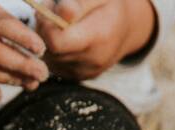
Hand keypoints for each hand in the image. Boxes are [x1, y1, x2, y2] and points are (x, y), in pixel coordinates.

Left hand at [35, 0, 156, 80]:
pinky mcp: (78, 78)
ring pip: (50, 58)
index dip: (47, 25)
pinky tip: (66, 37)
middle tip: (55, 10)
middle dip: (47, 30)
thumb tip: (62, 13)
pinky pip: (55, 65)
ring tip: (62, 23)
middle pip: (51, 50)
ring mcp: (85, 73)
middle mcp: (92, 61)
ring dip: (48, 40)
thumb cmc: (110, 5)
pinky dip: (54, 51)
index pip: (57, 42)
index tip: (52, 8)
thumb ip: (79, 2)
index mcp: (99, 37)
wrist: (126, 28)